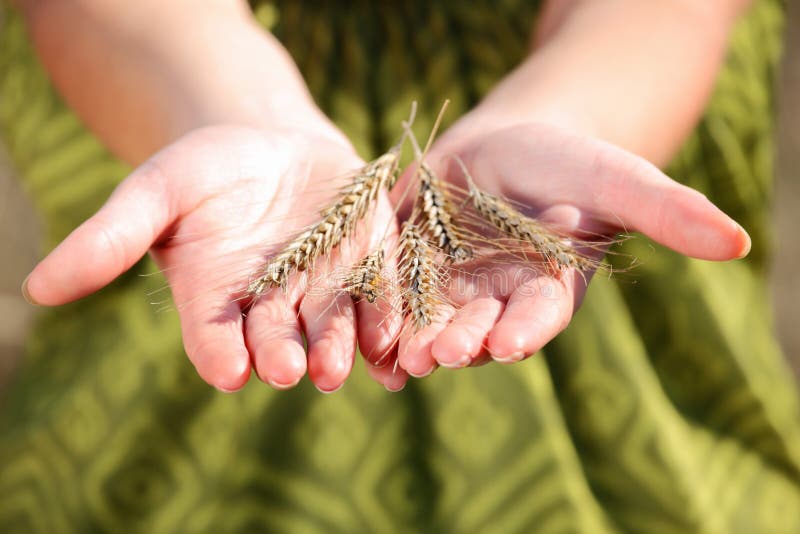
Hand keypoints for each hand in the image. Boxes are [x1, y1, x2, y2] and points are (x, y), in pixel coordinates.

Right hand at [22, 124, 401, 392]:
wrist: (271, 143)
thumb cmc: (203, 168)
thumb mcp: (155, 191)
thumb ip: (110, 238)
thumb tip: (37, 288)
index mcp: (216, 299)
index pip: (214, 336)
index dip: (219, 352)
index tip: (227, 369)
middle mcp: (272, 307)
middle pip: (279, 339)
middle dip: (285, 355)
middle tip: (290, 372)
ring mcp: (323, 291)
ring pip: (333, 328)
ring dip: (340, 348)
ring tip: (341, 367)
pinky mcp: (368, 267)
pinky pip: (381, 299)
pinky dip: (388, 322)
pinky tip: (397, 344)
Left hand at [368, 115, 749, 386]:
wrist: (503, 145)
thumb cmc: (564, 159)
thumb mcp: (612, 175)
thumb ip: (664, 209)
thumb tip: (739, 243)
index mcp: (544, 286)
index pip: (539, 314)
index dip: (527, 328)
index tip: (513, 342)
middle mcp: (495, 300)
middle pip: (477, 327)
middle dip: (462, 341)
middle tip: (443, 353)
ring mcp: (448, 291)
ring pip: (428, 322)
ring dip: (413, 341)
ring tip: (400, 356)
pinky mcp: (407, 273)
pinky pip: (389, 301)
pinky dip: (377, 320)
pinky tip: (363, 342)